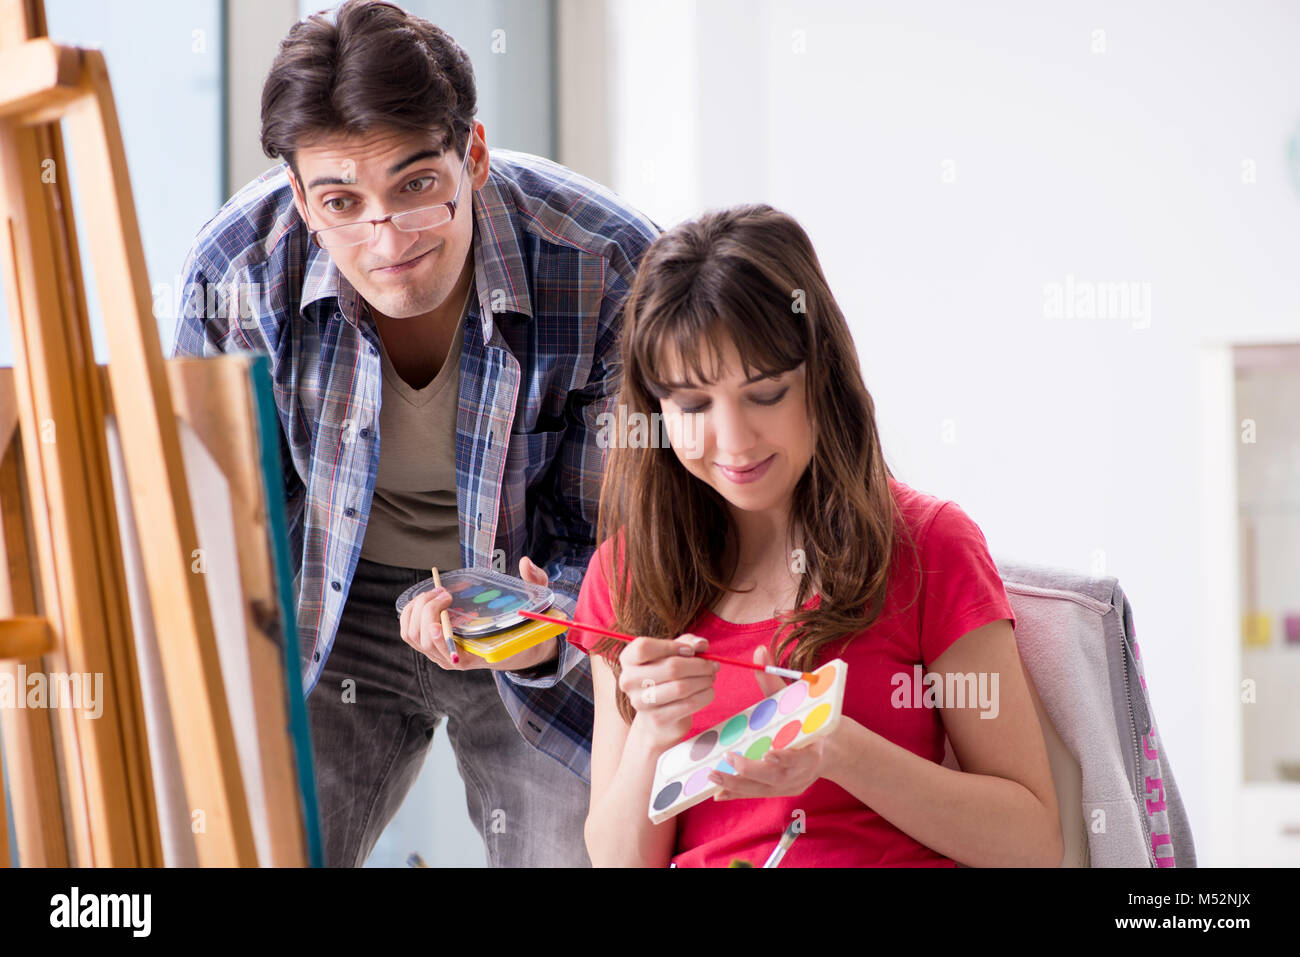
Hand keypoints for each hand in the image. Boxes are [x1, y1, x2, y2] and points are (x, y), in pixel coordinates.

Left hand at [398, 556, 559, 671]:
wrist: (515, 648)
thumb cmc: (524, 627)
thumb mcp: (537, 605)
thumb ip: (535, 583)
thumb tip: (526, 563)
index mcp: (479, 655)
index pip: (450, 656)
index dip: (438, 641)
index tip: (436, 623)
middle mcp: (455, 659)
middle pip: (425, 640)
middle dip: (427, 611)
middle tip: (444, 592)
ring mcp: (440, 653)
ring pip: (412, 635)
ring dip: (417, 610)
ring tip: (436, 593)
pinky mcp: (431, 646)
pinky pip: (409, 632)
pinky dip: (410, 613)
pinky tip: (424, 599)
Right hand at [620, 633, 719, 747]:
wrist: (658, 718)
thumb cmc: (665, 678)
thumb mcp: (672, 654)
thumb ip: (687, 643)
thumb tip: (702, 644)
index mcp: (628, 659)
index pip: (644, 647)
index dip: (672, 646)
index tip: (691, 650)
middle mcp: (628, 680)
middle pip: (671, 667)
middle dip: (699, 665)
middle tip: (712, 665)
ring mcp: (641, 702)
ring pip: (681, 687)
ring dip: (704, 680)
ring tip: (711, 677)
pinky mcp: (657, 719)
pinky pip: (688, 704)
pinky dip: (705, 695)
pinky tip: (709, 691)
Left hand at [710, 645, 826, 799]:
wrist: (834, 748)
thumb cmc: (813, 719)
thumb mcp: (799, 698)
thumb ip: (775, 679)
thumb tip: (758, 651)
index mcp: (814, 748)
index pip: (803, 756)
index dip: (788, 757)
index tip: (771, 752)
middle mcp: (804, 771)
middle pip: (778, 777)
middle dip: (753, 770)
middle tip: (730, 758)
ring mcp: (792, 784)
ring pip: (764, 789)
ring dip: (738, 784)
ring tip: (714, 775)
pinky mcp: (781, 790)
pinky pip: (757, 793)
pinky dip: (738, 793)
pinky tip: (718, 792)